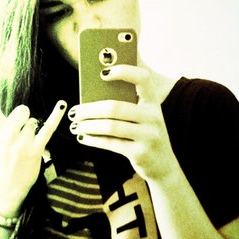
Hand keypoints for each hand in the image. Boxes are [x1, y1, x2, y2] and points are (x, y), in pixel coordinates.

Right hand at [0, 60, 66, 215]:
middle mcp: (4, 133)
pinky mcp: (34, 150)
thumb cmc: (3, 161)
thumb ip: (7, 124)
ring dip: (34, 132)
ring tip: (25, 149)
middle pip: (23, 109)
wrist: (4, 189)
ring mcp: (19, 142)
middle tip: (19, 138)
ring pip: (35, 122)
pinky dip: (56, 117)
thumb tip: (27, 113)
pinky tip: (62, 105)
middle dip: (26, 120)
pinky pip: (48, 128)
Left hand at [68, 65, 175, 181]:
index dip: (123, 71)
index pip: (142, 78)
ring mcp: (149, 136)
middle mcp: (154, 117)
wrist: (164, 166)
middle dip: (89, 110)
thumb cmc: (146, 136)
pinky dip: (93, 140)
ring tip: (75, 126)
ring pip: (110, 126)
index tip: (102, 73)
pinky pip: (111, 143)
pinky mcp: (141, 153)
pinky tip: (83, 138)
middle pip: (114, 107)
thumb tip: (92, 96)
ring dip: (88, 126)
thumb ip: (127, 105)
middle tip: (74, 112)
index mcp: (154, 103)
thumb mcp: (144, 118)